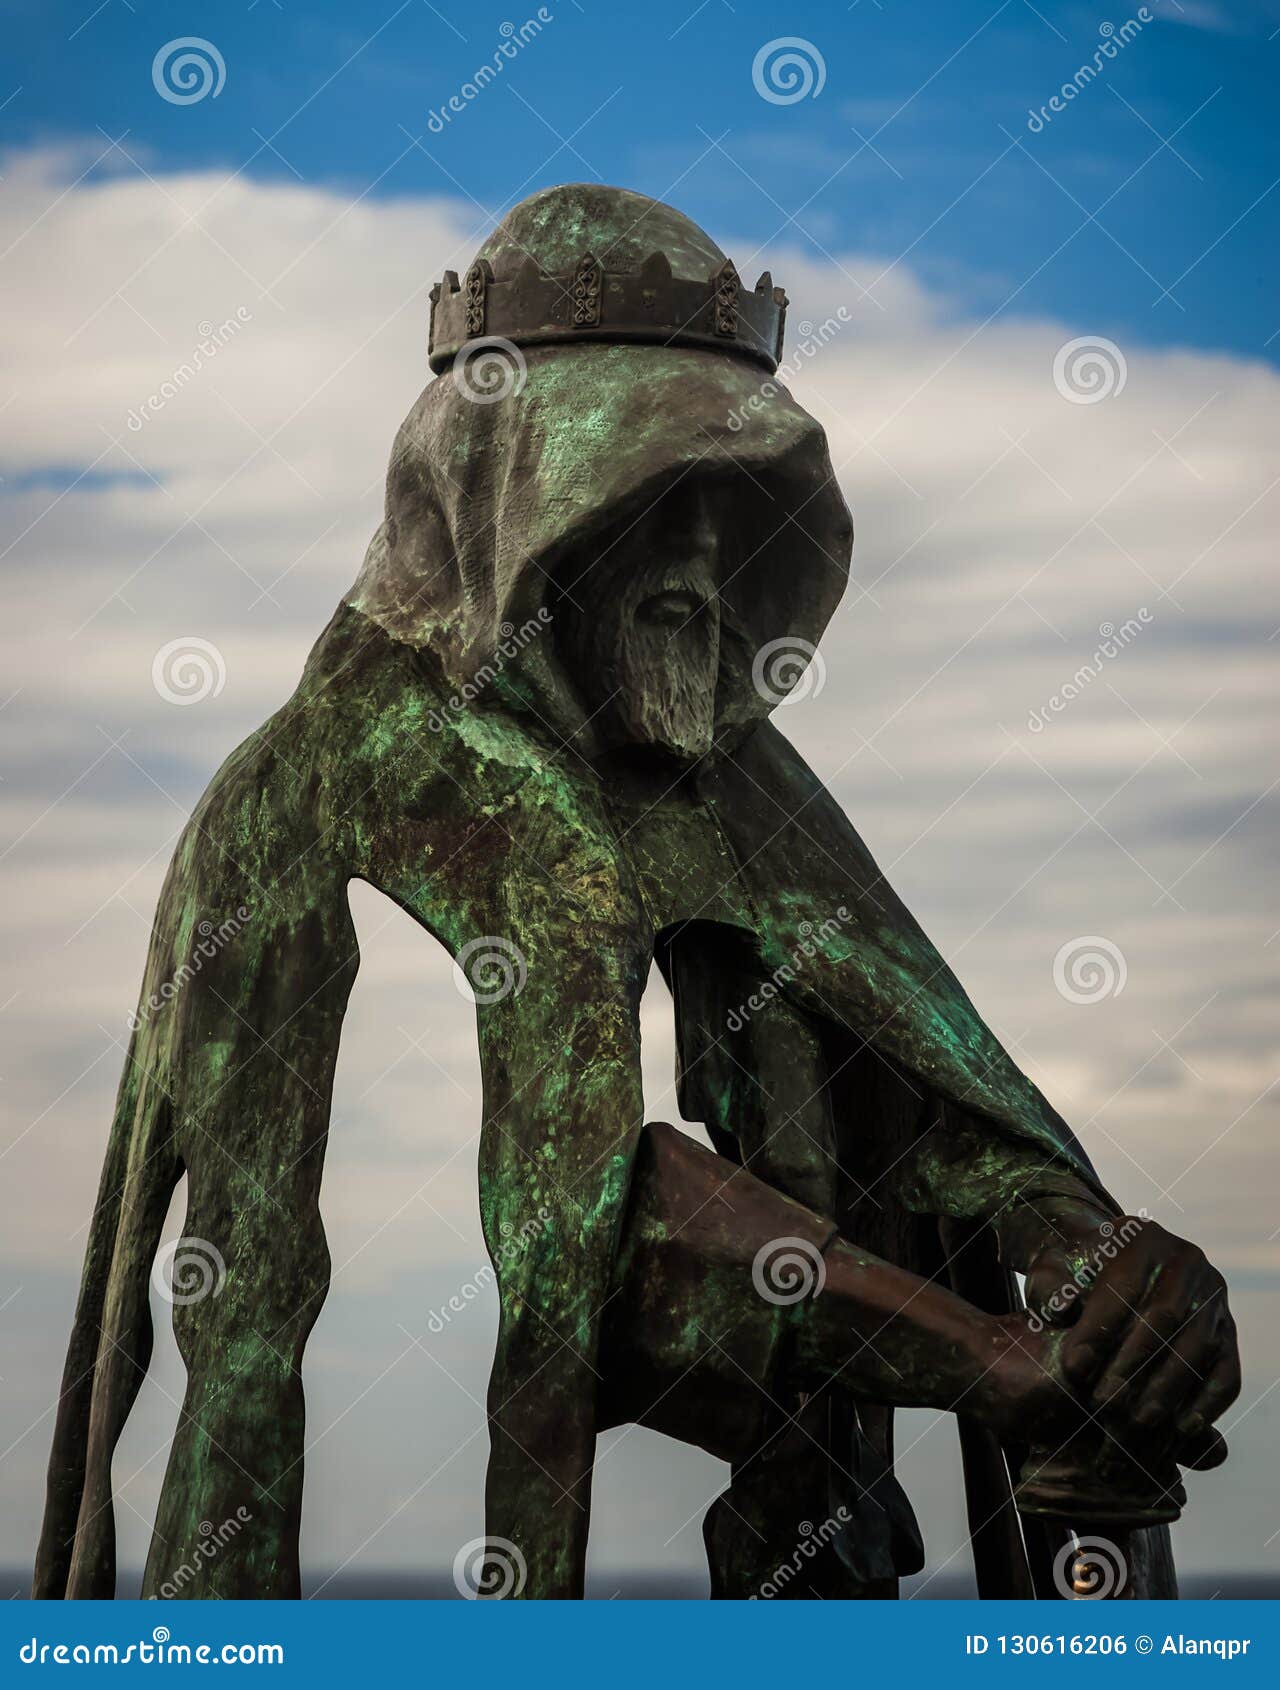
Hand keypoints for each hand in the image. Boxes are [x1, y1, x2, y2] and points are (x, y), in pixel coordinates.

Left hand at [1027, 1216, 1239, 1468]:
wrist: (1114, 1270)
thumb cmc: (1079, 1274)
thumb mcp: (1057, 1267)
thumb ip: (1051, 1285)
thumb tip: (1059, 1311)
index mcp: (1141, 1237)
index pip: (1123, 1286)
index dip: (1099, 1330)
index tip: (1075, 1369)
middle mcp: (1186, 1261)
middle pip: (1164, 1317)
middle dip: (1132, 1364)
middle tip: (1103, 1403)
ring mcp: (1212, 1295)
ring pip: (1197, 1345)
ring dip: (1167, 1389)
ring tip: (1135, 1422)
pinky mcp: (1228, 1329)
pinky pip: (1226, 1369)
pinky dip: (1207, 1401)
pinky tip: (1180, 1428)